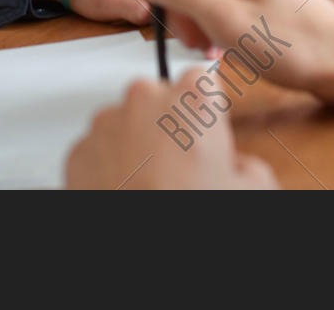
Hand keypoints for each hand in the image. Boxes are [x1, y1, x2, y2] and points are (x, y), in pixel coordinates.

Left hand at [66, 69, 279, 188]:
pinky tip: (128, 193)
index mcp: (191, 99)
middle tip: (183, 169)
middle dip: (170, 127)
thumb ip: (250, 164)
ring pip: (126, 125)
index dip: (208, 110)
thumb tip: (240, 168)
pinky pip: (100, 151)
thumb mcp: (256, 189)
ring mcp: (105, 125)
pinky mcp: (77, 152)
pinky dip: (111, 167)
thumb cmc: (191, 208)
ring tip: (153, 187)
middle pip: (160, 100)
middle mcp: (143, 100)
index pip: (203, 80)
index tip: (209, 131)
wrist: (140, 252)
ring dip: (138, 147)